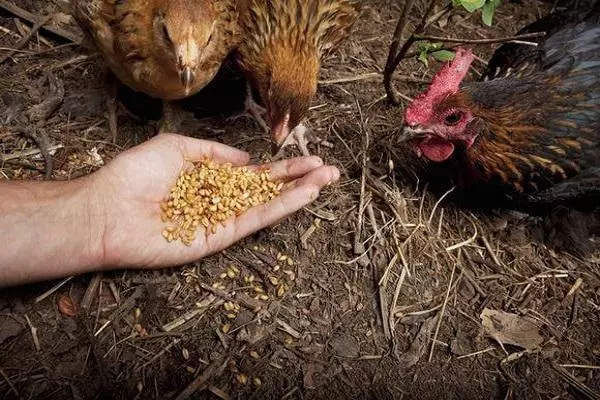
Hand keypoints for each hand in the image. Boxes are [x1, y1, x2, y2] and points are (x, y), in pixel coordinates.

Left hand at [90, 133, 338, 268]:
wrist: (107, 210)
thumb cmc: (134, 175)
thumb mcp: (175, 147)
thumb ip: (213, 153)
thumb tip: (245, 159)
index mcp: (210, 180)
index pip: (254, 174)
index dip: (282, 166)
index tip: (308, 158)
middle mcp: (220, 201)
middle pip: (268, 190)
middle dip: (299, 179)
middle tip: (331, 169)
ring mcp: (222, 221)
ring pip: (268, 205)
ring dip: (300, 193)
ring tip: (328, 179)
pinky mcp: (220, 238)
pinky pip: (255, 221)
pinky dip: (281, 208)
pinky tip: (303, 195)